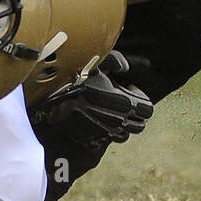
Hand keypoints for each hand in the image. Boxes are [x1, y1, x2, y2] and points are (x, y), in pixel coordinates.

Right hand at [30, 51, 154, 148]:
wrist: (52, 100)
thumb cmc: (77, 77)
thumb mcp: (100, 61)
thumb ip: (119, 62)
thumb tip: (127, 68)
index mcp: (125, 102)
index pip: (147, 110)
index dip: (140, 98)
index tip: (127, 89)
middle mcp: (119, 121)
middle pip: (139, 125)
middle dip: (134, 114)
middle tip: (122, 102)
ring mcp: (106, 132)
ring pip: (125, 134)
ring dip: (122, 124)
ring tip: (109, 110)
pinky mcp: (93, 139)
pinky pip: (108, 139)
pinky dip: (107, 131)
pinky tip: (97, 118)